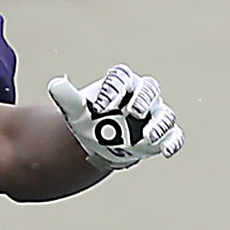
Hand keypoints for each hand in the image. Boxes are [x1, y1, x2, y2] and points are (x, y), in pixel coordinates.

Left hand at [49, 66, 182, 170]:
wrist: (98, 143)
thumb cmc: (89, 119)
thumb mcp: (76, 110)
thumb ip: (68, 98)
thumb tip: (55, 84)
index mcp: (121, 83)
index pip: (121, 77)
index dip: (113, 89)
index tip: (100, 107)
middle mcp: (141, 95)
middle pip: (149, 89)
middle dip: (143, 100)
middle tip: (133, 112)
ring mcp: (154, 115)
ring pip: (164, 114)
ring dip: (158, 125)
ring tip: (147, 138)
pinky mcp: (162, 135)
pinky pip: (174, 135)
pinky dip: (171, 142)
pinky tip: (165, 152)